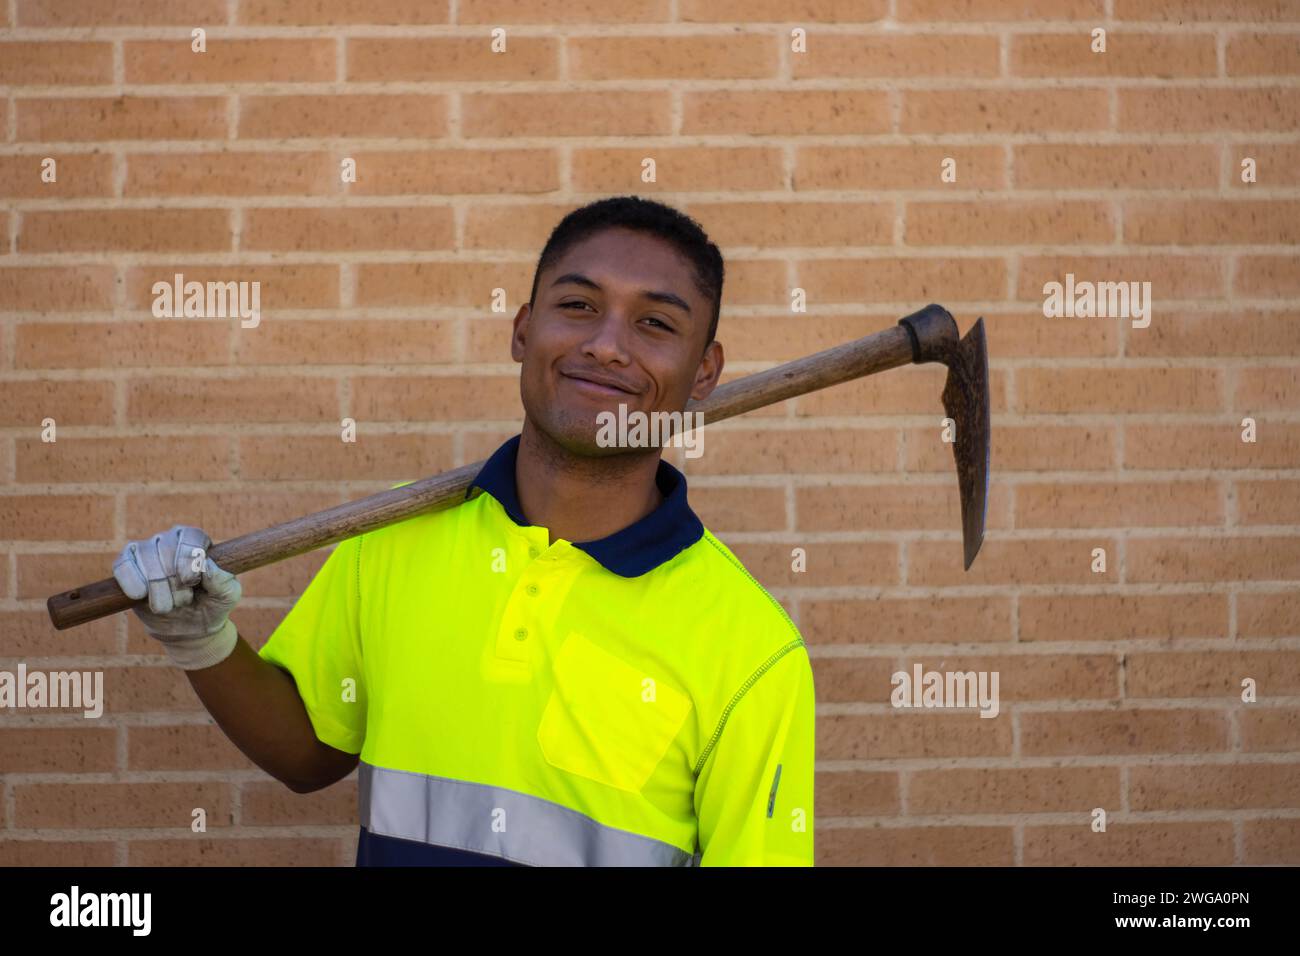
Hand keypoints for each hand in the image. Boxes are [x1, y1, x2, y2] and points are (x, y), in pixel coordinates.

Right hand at [112, 524, 241, 669]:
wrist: (188, 628)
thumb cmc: (211, 605)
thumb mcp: (227, 596)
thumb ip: (223, 580)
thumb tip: (205, 565)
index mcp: (196, 539)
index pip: (190, 536)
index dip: (188, 560)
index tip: (191, 583)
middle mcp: (170, 539)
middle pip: (166, 549)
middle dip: (174, 583)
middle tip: (183, 601)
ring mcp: (146, 550)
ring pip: (145, 558)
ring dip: (157, 590)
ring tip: (168, 605)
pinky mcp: (126, 565)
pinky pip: (122, 565)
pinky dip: (132, 584)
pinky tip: (140, 596)